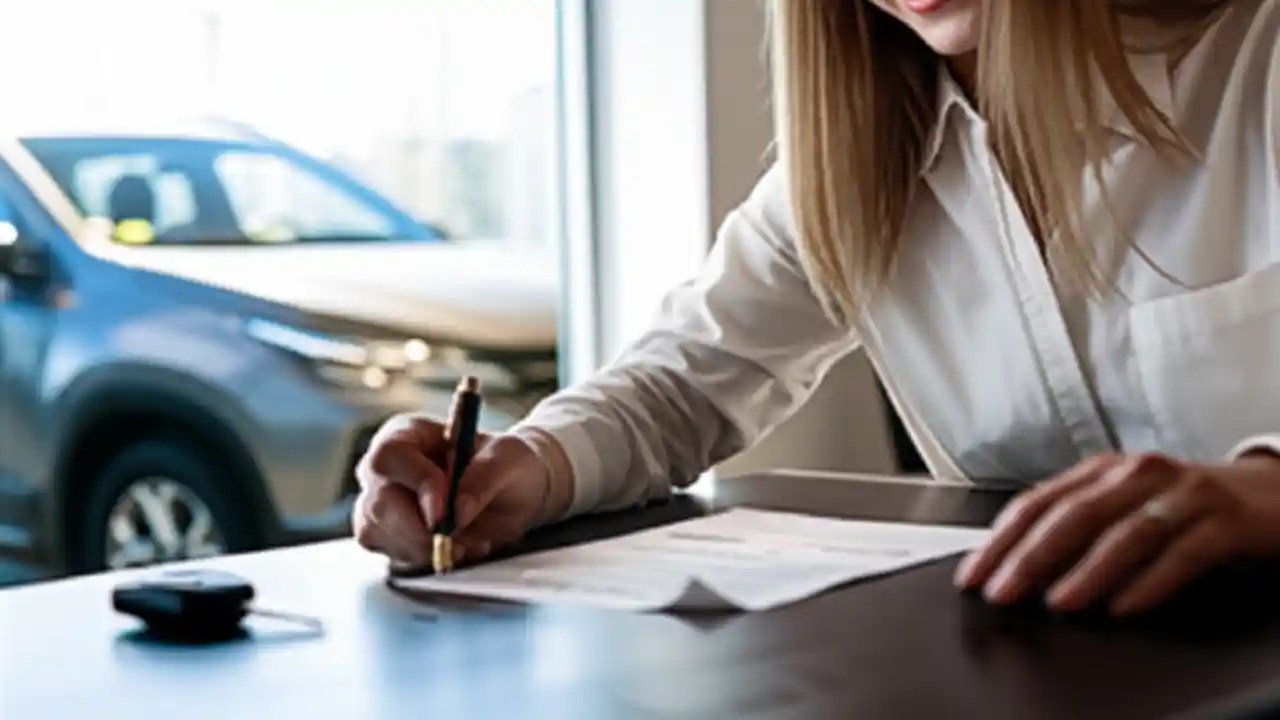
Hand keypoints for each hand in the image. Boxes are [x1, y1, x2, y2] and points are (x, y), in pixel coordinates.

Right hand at [351, 414, 562, 566]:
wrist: (516, 492)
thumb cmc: (509, 463)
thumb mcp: (510, 459)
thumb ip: (485, 476)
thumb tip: (458, 508)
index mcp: (409, 433)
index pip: (391, 455)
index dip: (415, 483)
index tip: (444, 511)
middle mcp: (388, 467)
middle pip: (379, 500)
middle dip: (419, 529)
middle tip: (457, 537)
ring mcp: (382, 501)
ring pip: (379, 531)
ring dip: (425, 546)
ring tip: (467, 541)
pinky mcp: (389, 533)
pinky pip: (391, 552)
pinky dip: (425, 558)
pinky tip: (453, 548)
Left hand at [954, 451, 1279, 615]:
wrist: (1274, 493)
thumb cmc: (1190, 506)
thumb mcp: (1128, 507)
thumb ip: (1080, 529)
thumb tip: (1018, 570)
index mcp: (1104, 471)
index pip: (1038, 502)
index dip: (1001, 540)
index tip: (973, 575)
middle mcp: (1139, 474)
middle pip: (1074, 515)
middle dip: (1031, 557)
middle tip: (1002, 592)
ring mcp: (1184, 494)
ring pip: (1126, 532)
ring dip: (1087, 571)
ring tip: (1058, 603)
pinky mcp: (1227, 519)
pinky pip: (1184, 553)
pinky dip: (1150, 582)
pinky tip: (1125, 606)